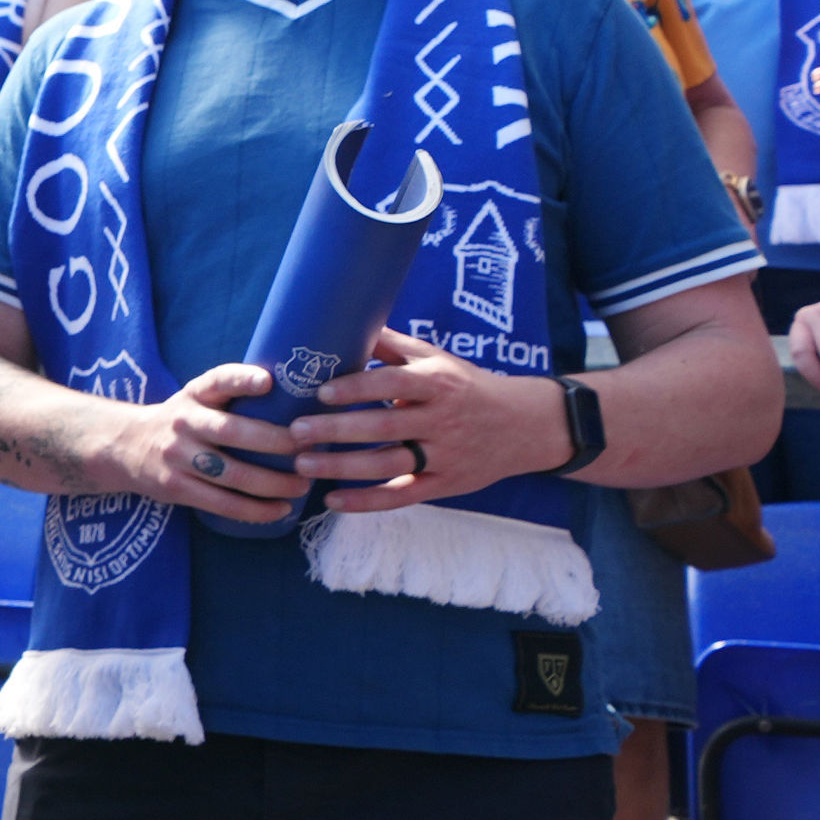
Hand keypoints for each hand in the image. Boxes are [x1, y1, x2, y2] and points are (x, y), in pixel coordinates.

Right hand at [94, 360, 307, 524]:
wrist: (124, 447)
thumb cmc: (181, 421)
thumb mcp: (197, 398)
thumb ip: (233, 398)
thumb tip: (300, 400)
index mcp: (194, 394)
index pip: (217, 381)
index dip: (241, 379)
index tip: (268, 381)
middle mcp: (183, 422)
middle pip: (232, 432)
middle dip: (274, 442)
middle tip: (308, 448)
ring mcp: (177, 457)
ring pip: (230, 473)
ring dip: (272, 482)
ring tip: (302, 486)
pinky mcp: (175, 487)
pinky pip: (221, 503)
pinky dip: (253, 509)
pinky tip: (279, 509)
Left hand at [281, 328, 572, 509]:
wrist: (524, 426)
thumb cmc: (466, 386)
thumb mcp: (436, 359)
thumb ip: (393, 345)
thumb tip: (345, 318)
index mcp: (439, 383)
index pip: (395, 383)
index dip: (359, 388)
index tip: (322, 392)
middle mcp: (443, 420)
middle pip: (386, 427)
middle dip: (338, 430)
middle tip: (295, 431)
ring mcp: (445, 456)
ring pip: (390, 464)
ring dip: (343, 467)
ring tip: (303, 464)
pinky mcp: (445, 485)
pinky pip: (402, 496)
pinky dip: (367, 501)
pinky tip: (331, 500)